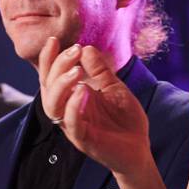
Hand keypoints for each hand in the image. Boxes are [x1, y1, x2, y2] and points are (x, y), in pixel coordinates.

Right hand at [39, 37, 151, 176]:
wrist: (140, 149)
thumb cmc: (125, 120)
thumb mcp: (114, 88)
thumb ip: (100, 70)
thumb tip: (86, 48)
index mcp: (72, 97)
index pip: (51, 76)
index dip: (49, 59)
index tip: (54, 40)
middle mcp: (67, 111)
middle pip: (47, 87)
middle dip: (57, 65)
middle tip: (75, 50)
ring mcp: (74, 126)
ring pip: (52, 106)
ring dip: (61, 85)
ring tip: (77, 70)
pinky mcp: (84, 140)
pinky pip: (71, 123)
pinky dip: (74, 106)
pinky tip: (84, 90)